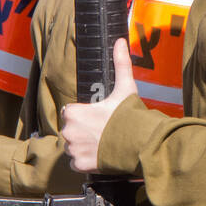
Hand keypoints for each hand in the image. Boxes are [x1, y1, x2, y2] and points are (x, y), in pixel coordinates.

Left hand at [62, 38, 135, 174]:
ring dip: (84, 145)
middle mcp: (68, 132)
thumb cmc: (129, 116)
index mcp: (73, 113)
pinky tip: (100, 154)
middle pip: (71, 130)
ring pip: (73, 146)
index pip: (71, 113)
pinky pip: (78, 162)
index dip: (84, 114)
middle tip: (102, 130)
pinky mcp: (80, 165)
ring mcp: (73, 150)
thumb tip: (120, 41)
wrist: (138, 144)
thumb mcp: (124, 88)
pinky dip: (86, 160)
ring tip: (102, 142)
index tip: (97, 117)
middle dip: (83, 130)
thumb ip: (120, 64)